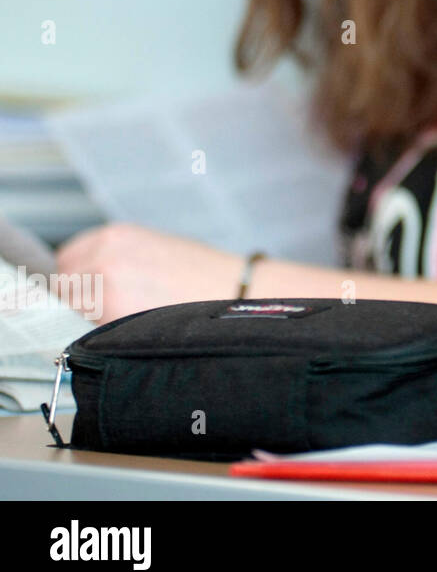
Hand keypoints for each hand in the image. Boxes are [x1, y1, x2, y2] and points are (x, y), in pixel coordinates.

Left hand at [55, 223, 244, 323]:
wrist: (237, 292)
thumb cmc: (205, 274)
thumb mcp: (155, 247)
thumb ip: (116, 256)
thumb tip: (87, 278)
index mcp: (114, 236)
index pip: (66, 260)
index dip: (77, 277)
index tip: (89, 290)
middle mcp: (104, 258)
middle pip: (63, 286)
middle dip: (80, 299)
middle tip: (110, 310)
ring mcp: (105, 289)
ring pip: (71, 311)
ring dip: (87, 318)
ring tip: (122, 322)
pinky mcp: (112, 319)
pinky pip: (84, 331)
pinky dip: (97, 335)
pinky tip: (125, 332)